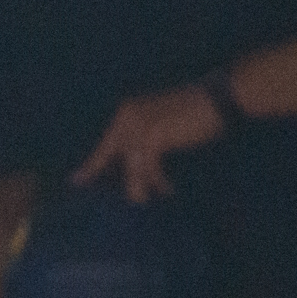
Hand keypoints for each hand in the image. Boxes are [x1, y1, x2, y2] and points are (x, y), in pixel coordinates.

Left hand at [74, 82, 224, 203]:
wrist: (220, 97)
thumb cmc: (196, 113)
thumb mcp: (161, 123)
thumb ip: (143, 140)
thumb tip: (132, 167)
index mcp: (126, 112)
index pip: (106, 143)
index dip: (93, 163)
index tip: (76, 180)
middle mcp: (127, 116)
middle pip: (111, 155)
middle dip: (108, 177)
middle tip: (103, 197)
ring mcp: (138, 125)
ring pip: (131, 165)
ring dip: (139, 185)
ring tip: (144, 200)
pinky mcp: (153, 136)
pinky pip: (147, 167)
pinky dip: (156, 180)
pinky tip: (166, 189)